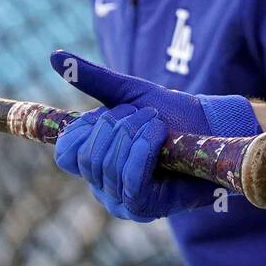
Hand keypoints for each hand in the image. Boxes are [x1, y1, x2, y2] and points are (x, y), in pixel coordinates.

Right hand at [51, 50, 218, 220]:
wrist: (211, 129)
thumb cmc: (172, 115)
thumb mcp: (128, 93)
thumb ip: (92, 78)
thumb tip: (54, 56)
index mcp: (95, 162)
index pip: (66, 155)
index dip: (84, 130)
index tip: (112, 111)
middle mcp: (103, 186)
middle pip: (86, 158)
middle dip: (116, 126)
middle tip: (145, 114)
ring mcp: (121, 202)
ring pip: (107, 168)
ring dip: (134, 134)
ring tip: (156, 122)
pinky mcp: (144, 209)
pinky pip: (129, 182)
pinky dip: (142, 150)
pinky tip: (159, 134)